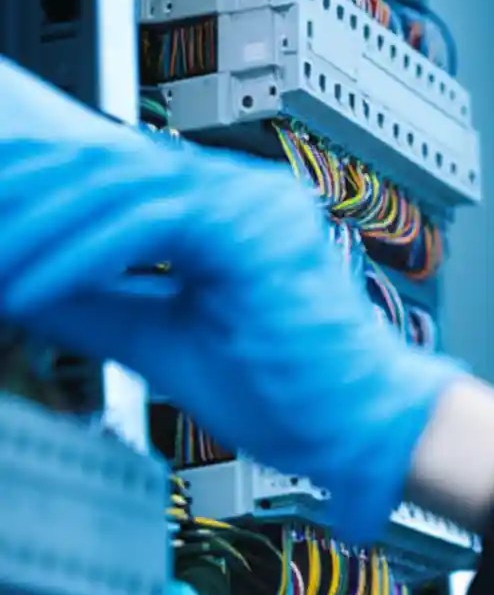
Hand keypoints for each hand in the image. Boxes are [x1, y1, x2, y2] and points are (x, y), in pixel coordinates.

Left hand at [0, 58, 465, 543]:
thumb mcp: (159, 338)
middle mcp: (248, 193)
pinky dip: (81, 258)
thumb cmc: (285, 389)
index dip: (40, 187)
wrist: (358, 426)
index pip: (118, 173)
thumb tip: (21, 278)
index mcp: (232, 210)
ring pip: (121, 188)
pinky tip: (32, 288)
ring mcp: (258, 205)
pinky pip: (150, 225)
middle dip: (24, 201)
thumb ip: (97, 302)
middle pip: (109, 168)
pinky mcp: (258, 233)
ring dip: (37, 231)